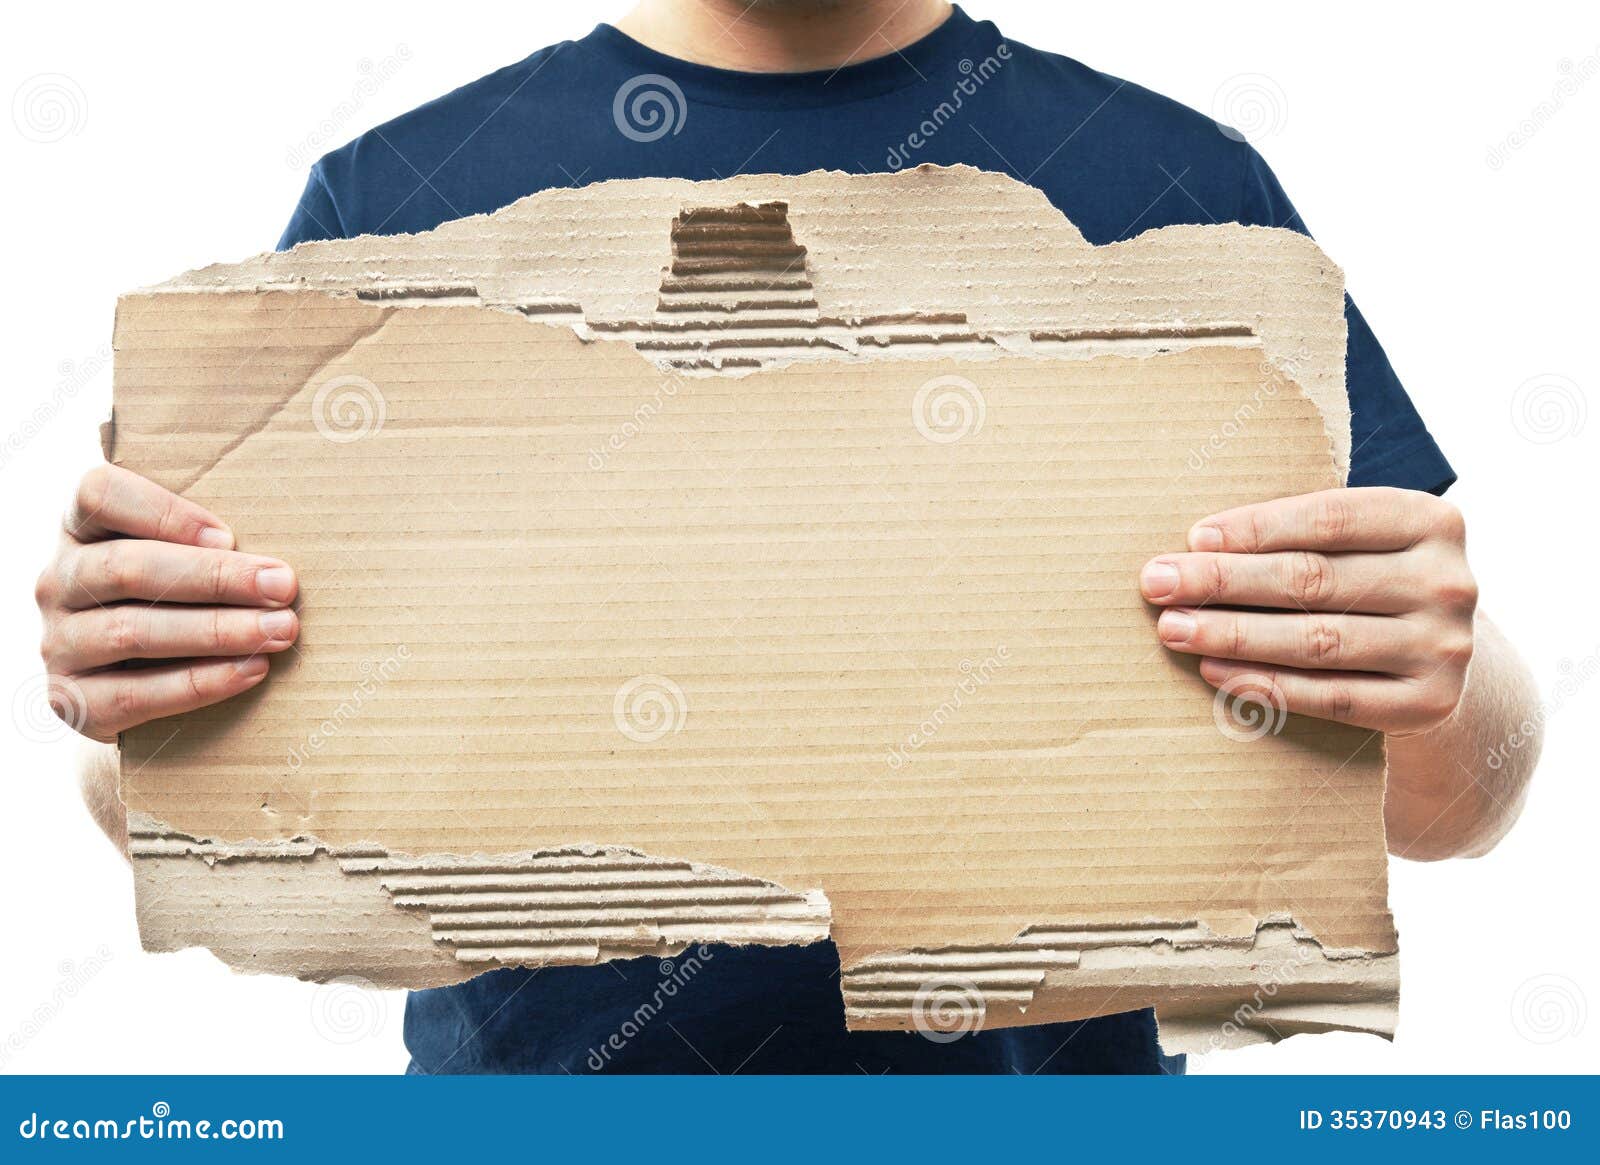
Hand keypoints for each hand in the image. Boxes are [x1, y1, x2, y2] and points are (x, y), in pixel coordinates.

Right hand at [35, 465, 298, 741]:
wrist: (132, 689)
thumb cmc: (176, 603)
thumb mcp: (181, 560)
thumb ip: (209, 545)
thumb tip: (278, 565)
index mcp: (80, 530)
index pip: (99, 493)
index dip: (163, 511)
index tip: (229, 535)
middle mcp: (57, 581)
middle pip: (128, 568)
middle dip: (216, 578)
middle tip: (283, 587)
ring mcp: (58, 642)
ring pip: (132, 631)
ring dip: (217, 632)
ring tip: (279, 631)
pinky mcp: (72, 701)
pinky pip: (135, 694)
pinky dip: (200, 683)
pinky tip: (252, 670)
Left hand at [1139, 487, 1477, 734]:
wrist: (1437, 663)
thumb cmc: (1370, 585)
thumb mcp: (1360, 545)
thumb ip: (1303, 536)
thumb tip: (1197, 546)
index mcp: (1431, 520)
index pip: (1328, 519)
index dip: (1255, 529)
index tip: (1192, 539)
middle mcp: (1448, 582)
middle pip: (1313, 579)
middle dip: (1223, 581)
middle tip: (1156, 583)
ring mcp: (1444, 648)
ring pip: (1317, 641)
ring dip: (1232, 635)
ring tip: (1173, 628)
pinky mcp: (1429, 705)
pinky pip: (1331, 697)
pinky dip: (1267, 685)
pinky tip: (1215, 672)